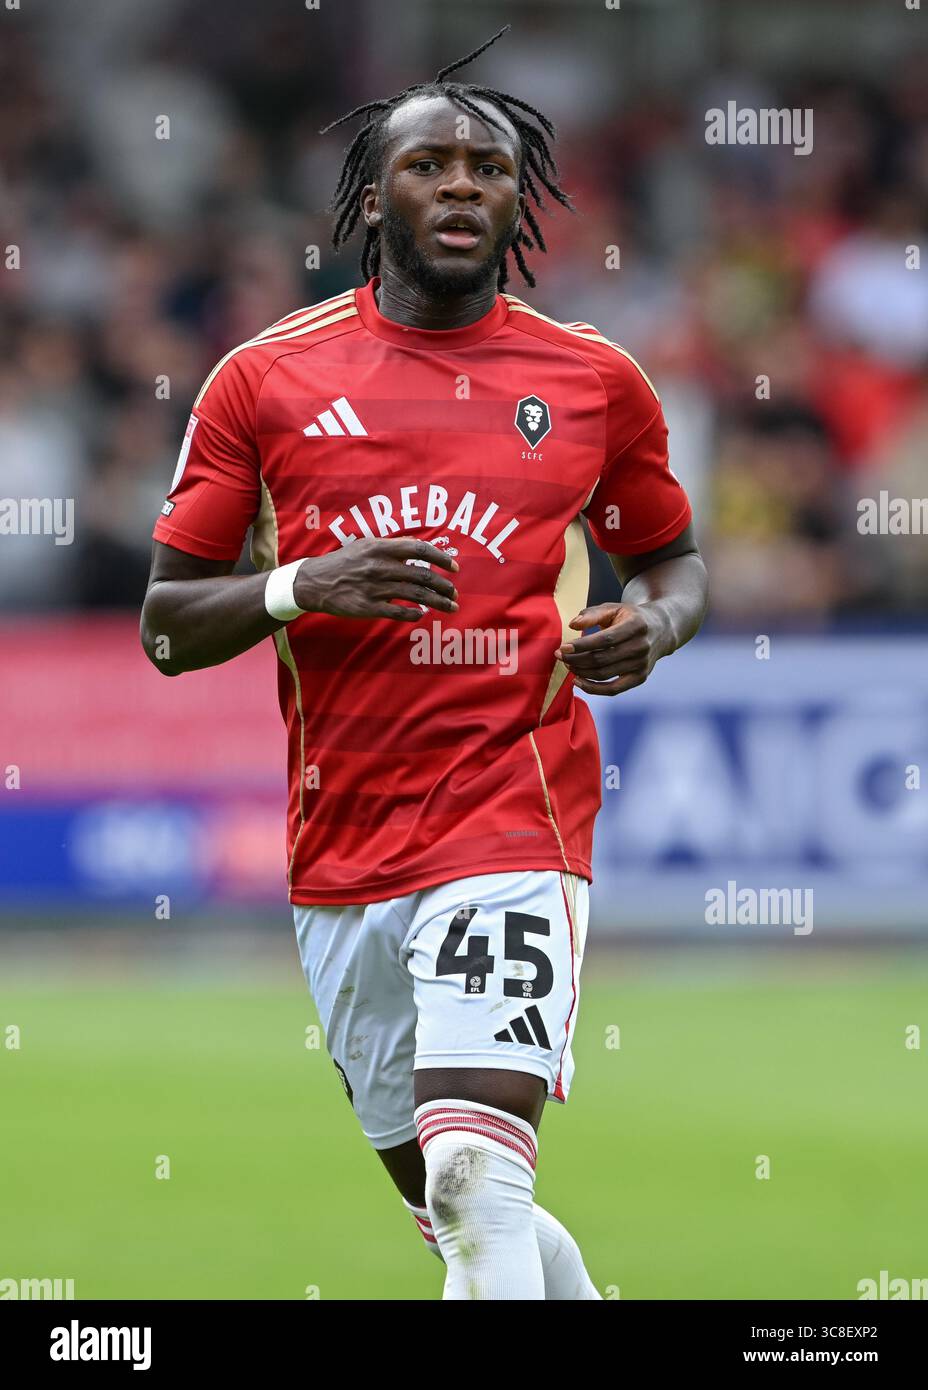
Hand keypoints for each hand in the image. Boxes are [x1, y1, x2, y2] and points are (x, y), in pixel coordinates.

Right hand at [293, 537, 458, 621]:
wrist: (314, 582)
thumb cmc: (344, 562)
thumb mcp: (366, 546)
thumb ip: (392, 547)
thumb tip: (419, 548)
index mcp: (381, 548)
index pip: (420, 549)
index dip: (441, 558)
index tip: (454, 568)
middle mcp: (379, 567)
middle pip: (422, 575)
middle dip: (444, 586)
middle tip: (455, 593)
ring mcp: (374, 588)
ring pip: (415, 595)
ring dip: (438, 602)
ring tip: (451, 607)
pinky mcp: (367, 607)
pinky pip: (398, 612)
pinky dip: (414, 614)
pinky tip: (422, 614)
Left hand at [554, 602, 672, 695]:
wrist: (661, 630)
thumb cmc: (630, 617)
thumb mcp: (614, 608)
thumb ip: (592, 614)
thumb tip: (573, 625)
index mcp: (636, 626)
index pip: (605, 640)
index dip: (582, 646)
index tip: (563, 648)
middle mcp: (641, 647)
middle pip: (602, 659)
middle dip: (576, 659)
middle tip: (560, 656)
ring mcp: (642, 664)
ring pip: (604, 674)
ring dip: (581, 672)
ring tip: (568, 664)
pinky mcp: (640, 678)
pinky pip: (613, 689)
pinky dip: (593, 688)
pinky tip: (578, 681)